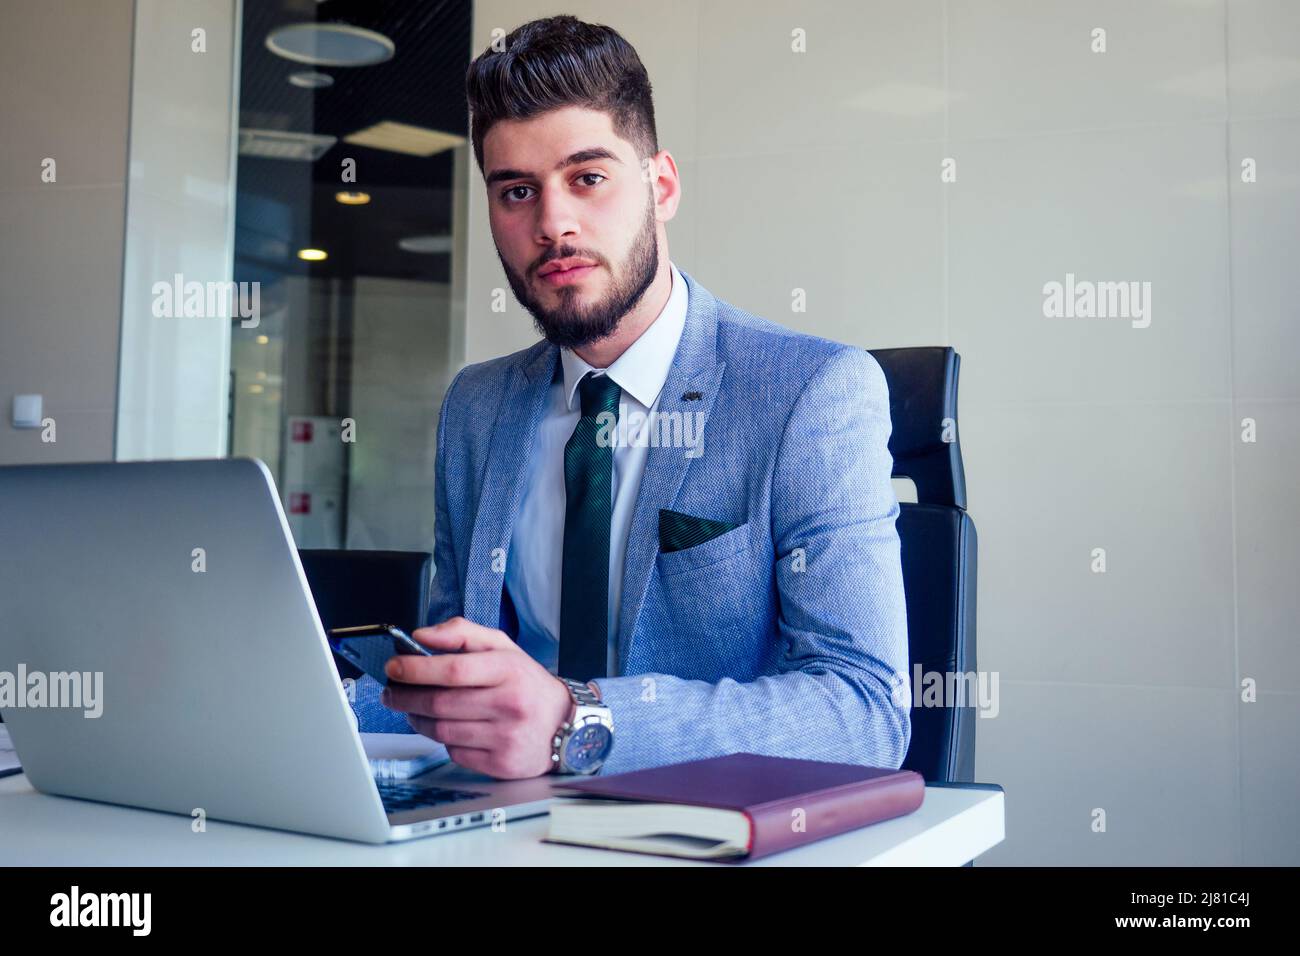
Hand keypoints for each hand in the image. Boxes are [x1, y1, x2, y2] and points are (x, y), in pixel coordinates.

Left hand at [379, 616, 572, 778]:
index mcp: (508, 669)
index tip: (394, 666)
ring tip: (412, 709)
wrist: (565, 725)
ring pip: (441, 731)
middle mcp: (509, 704)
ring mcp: (505, 737)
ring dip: (417, 719)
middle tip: (392, 691)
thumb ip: (462, 633)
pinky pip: (454, 752)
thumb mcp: (502, 647)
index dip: (416, 669)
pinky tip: (446, 728)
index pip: (453, 669)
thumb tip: (421, 636)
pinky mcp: (500, 764)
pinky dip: (443, 740)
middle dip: (405, 697)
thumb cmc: (526, 683)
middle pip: (440, 703)